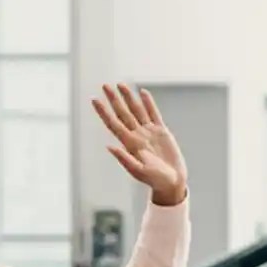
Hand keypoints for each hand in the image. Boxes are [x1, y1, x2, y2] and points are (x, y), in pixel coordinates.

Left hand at [92, 83, 187, 205]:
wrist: (171, 182)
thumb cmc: (154, 180)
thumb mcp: (138, 171)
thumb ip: (124, 158)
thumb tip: (109, 147)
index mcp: (129, 144)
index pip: (113, 123)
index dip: (103, 111)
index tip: (94, 99)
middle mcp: (137, 135)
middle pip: (122, 113)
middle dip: (114, 99)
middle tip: (105, 85)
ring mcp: (148, 132)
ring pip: (136, 110)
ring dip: (128, 97)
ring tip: (121, 84)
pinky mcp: (161, 131)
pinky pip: (153, 113)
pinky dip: (148, 103)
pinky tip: (142, 93)